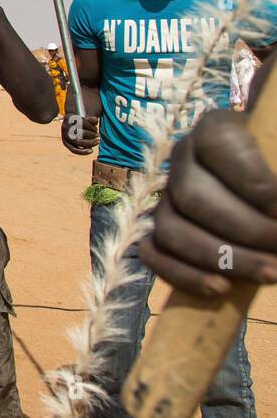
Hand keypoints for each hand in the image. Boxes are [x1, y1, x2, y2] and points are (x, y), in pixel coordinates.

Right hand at [61, 113, 99, 154]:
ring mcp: (65, 136)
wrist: (69, 123)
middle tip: (98, 135)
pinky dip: (83, 151)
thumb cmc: (79, 120)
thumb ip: (90, 119)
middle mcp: (65, 127)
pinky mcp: (66, 143)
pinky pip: (74, 149)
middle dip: (91, 135)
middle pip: (79, 132)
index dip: (90, 127)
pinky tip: (91, 150)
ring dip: (90, 143)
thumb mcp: (84, 117)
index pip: (81, 123)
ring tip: (97, 141)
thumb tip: (95, 120)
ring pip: (78, 142)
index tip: (96, 128)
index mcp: (69, 118)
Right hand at [140, 109, 276, 296]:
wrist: (268, 195)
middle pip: (191, 196)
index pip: (217, 144)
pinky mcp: (160, 232)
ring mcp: (166, 196)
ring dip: (221, 258)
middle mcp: (183, 158)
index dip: (251, 180)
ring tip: (271, 274)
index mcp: (216, 128)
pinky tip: (223, 288)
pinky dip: (183, 275)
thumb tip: (275, 212)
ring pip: (169, 229)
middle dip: (244, 230)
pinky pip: (152, 254)